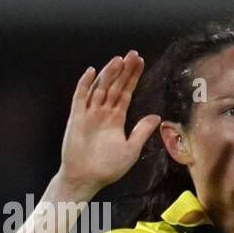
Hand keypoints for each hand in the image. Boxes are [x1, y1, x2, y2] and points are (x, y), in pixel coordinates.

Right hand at [58, 50, 160, 194]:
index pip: (126, 92)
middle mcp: (103, 112)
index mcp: (116, 118)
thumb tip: (156, 117)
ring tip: (119, 60)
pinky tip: (91, 72)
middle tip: (133, 54)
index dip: (133, 78)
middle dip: (124, 70)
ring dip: (108, 73)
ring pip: (100, 88)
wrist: (87, 178)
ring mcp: (89, 113)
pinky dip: (84, 84)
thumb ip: (141, 131)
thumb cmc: (108, 167)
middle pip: (114, 86)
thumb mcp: (131, 148)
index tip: (141, 63)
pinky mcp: (77, 118)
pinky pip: (80, 97)